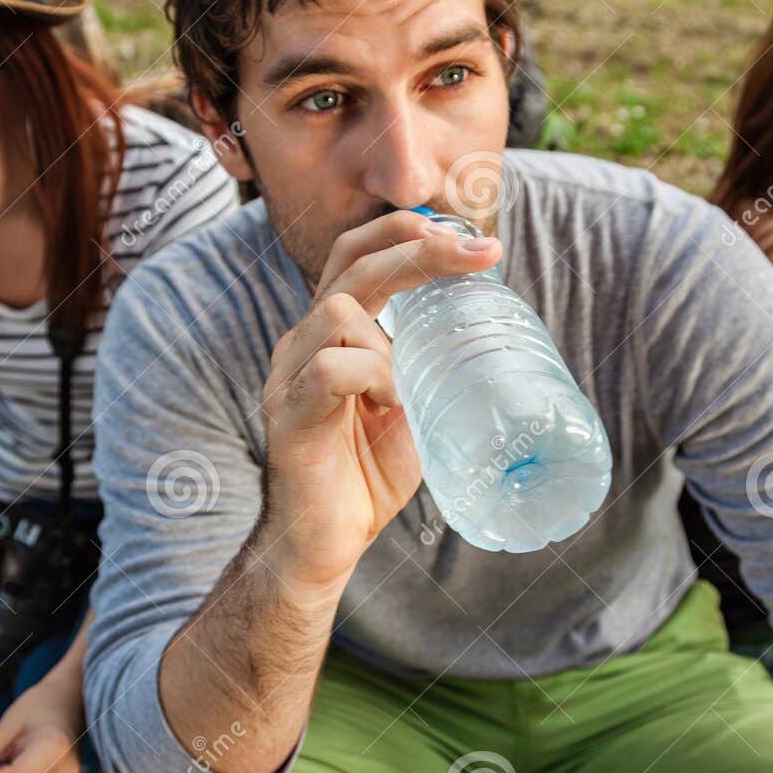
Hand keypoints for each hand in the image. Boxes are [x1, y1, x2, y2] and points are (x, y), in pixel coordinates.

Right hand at [260, 208, 501, 589]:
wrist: (325, 542)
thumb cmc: (368, 473)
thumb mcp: (411, 403)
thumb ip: (425, 362)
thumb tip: (486, 327)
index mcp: (330, 331)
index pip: (356, 252)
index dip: (406, 230)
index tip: (470, 238)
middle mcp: (302, 340)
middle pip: (352, 261)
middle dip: (420, 249)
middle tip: (481, 255)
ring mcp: (288, 373)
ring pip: (339, 311)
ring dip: (390, 341)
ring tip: (409, 389)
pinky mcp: (286, 412)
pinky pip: (329, 368)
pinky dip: (371, 378)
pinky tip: (388, 407)